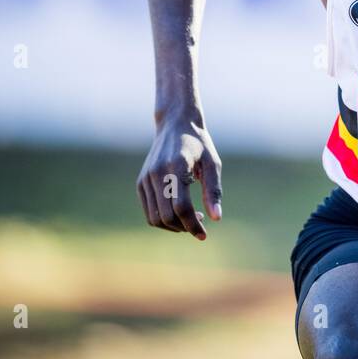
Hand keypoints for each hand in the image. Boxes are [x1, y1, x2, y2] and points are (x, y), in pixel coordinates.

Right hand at [137, 116, 222, 239]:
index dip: (193, 225)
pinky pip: (148, 211)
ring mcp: (145, 178)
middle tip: (200, 222)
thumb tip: (217, 218)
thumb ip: (213, 190)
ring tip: (190, 218)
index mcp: (176, 166)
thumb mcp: (212, 163)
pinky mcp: (140, 182)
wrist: (175, 124)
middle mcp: (157, 173)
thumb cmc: (199, 144)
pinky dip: (162, 219)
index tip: (204, 234)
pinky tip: (178, 212)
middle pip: (166, 215)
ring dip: (173, 226)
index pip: (181, 207)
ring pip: (154, 218)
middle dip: (184, 227)